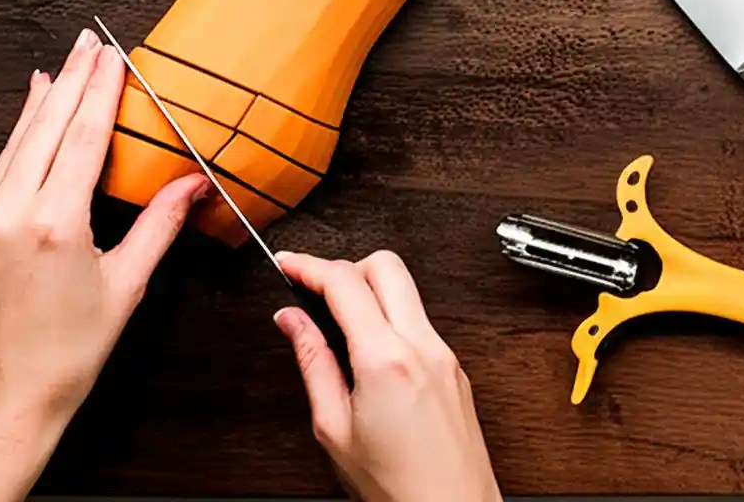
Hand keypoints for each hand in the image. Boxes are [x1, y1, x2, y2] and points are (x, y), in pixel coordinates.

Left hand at [0, 29, 208, 500]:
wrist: (4, 399)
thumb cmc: (66, 356)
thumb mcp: (125, 288)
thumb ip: (160, 226)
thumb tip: (194, 185)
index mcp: (54, 224)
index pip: (82, 138)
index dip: (100, 92)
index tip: (113, 58)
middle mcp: (11, 212)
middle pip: (46, 127)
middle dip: (72, 80)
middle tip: (90, 42)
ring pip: (17, 141)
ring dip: (44, 100)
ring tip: (64, 65)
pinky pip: (0, 165)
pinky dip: (20, 133)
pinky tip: (31, 114)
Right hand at [273, 251, 500, 501]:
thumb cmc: (399, 488)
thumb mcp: (334, 428)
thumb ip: (312, 362)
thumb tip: (293, 321)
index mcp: (388, 360)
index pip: (344, 282)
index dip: (308, 265)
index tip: (288, 265)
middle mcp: (424, 348)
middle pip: (386, 265)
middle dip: (345, 266)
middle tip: (315, 289)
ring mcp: (446, 356)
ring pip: (407, 290)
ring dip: (370, 292)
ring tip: (339, 327)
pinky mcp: (455, 369)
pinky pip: (420, 321)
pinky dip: (390, 319)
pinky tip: (368, 351)